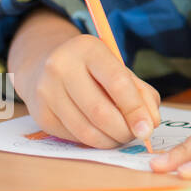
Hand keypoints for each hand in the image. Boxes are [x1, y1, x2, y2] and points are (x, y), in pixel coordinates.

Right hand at [13, 29, 161, 149]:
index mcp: (88, 49)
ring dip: (111, 140)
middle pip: (100, 111)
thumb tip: (150, 123)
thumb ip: (140, 92)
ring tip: (123, 137)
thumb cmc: (91, 68)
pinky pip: (74, 137)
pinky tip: (103, 134)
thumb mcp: (117, 68)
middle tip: (137, 135)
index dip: (136, 109)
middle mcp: (61, 68)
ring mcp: (47, 92)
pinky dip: (94, 141)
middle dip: (124, 130)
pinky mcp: (41, 115)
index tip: (148, 128)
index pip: (117, 83)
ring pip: (86, 130)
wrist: (43, 66)